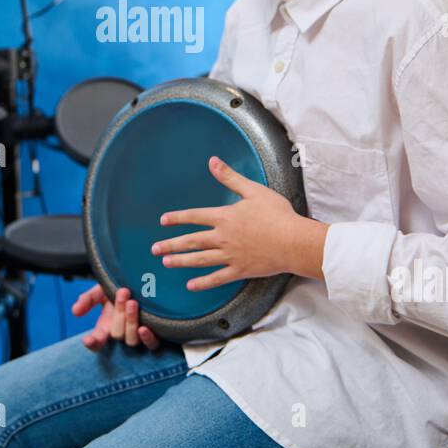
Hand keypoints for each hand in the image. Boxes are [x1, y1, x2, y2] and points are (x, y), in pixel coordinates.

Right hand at [71, 284, 160, 350]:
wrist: (141, 281)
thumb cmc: (117, 287)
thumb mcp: (100, 290)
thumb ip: (87, 299)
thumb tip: (75, 312)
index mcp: (105, 327)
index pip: (96, 342)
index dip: (92, 343)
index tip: (88, 339)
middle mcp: (121, 333)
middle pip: (117, 334)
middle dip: (119, 314)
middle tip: (123, 292)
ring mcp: (136, 335)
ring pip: (132, 340)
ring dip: (131, 322)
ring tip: (133, 303)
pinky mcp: (153, 335)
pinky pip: (152, 345)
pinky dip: (148, 339)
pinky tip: (144, 328)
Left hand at [155, 155, 311, 290]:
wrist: (293, 241)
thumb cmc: (276, 214)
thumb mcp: (253, 190)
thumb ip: (230, 177)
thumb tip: (212, 161)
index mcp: (224, 217)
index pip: (195, 216)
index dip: (177, 218)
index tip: (163, 221)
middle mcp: (222, 238)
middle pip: (192, 241)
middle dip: (171, 245)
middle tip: (154, 249)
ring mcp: (230, 256)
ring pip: (199, 260)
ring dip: (181, 261)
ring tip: (166, 263)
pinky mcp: (240, 270)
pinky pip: (217, 278)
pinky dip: (203, 283)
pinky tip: (191, 286)